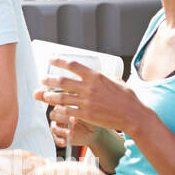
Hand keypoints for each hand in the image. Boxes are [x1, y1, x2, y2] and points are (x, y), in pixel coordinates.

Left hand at [34, 58, 148, 138]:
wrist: (133, 115)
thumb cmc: (127, 98)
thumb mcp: (116, 81)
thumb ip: (103, 77)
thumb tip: (94, 73)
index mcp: (96, 76)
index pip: (73, 66)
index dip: (59, 62)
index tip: (50, 59)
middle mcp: (89, 87)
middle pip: (62, 82)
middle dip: (48, 80)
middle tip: (42, 80)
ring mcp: (86, 101)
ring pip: (61, 97)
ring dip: (49, 96)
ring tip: (43, 95)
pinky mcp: (86, 114)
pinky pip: (68, 111)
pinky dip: (59, 109)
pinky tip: (54, 109)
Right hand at [45, 106, 97, 148]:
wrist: (94, 131)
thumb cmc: (90, 118)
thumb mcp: (87, 112)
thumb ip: (80, 109)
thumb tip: (78, 106)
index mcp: (63, 107)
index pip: (58, 105)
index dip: (64, 109)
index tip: (73, 112)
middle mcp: (59, 116)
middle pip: (54, 115)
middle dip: (63, 118)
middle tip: (74, 121)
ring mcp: (58, 127)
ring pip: (54, 128)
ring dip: (62, 131)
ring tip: (71, 133)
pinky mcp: (59, 137)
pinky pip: (56, 139)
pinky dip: (59, 141)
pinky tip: (65, 142)